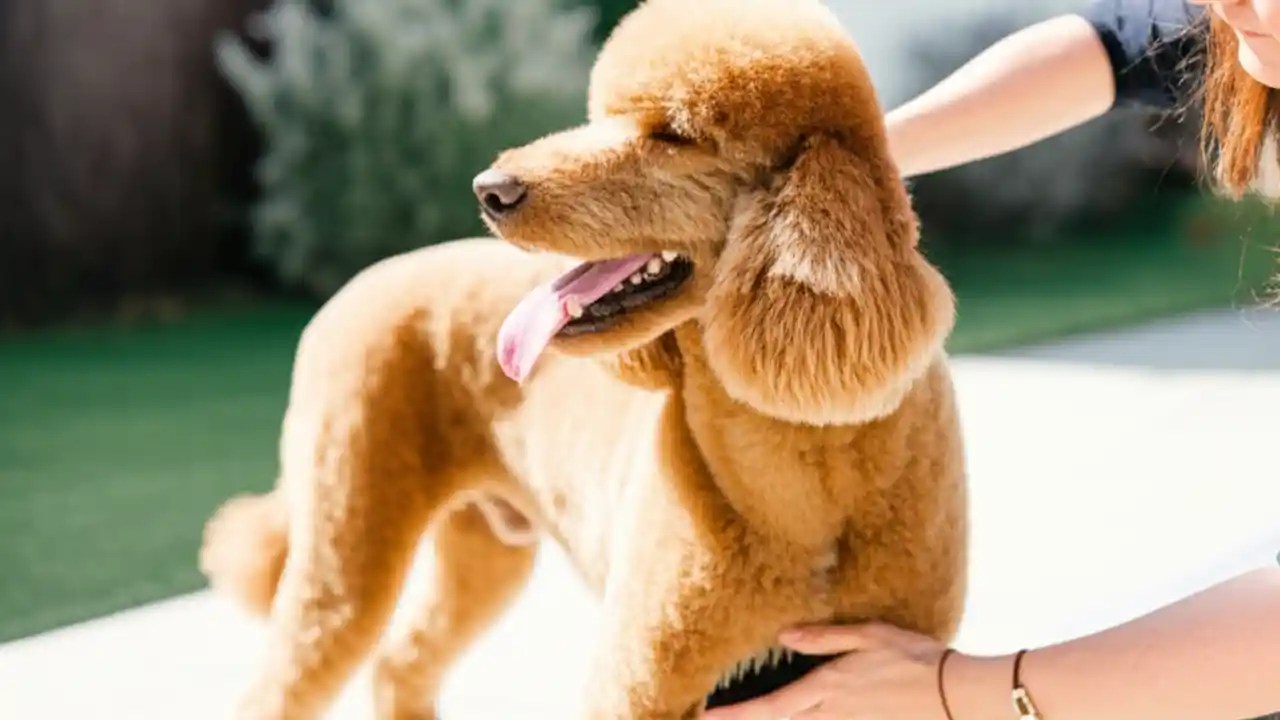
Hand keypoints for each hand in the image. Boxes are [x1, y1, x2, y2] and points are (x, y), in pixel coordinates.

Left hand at [702, 622, 954, 719]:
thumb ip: (824, 638)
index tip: (705, 716)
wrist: (959, 696)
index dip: (736, 715)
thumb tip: (785, 636)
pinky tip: (801, 716)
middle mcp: (834, 715)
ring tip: (753, 716)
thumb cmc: (918, 659)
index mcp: (829, 688)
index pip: (771, 707)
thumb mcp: (869, 636)